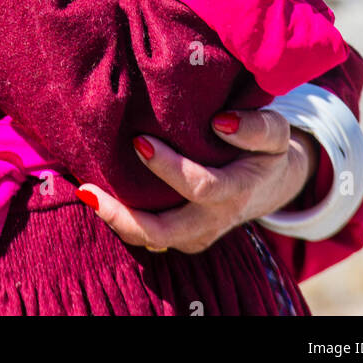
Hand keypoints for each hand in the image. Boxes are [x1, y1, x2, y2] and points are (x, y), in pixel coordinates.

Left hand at [75, 109, 316, 254]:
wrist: (271, 183)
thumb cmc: (265, 149)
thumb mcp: (275, 132)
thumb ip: (257, 126)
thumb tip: (221, 122)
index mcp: (236, 191)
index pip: (200, 186)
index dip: (169, 167)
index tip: (139, 140)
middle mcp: (213, 220)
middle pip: (165, 230)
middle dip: (126, 213)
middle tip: (91, 186)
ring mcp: (197, 234)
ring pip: (152, 240)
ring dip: (117, 221)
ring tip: (86, 192)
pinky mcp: (183, 237)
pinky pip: (149, 237)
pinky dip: (123, 221)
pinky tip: (99, 195)